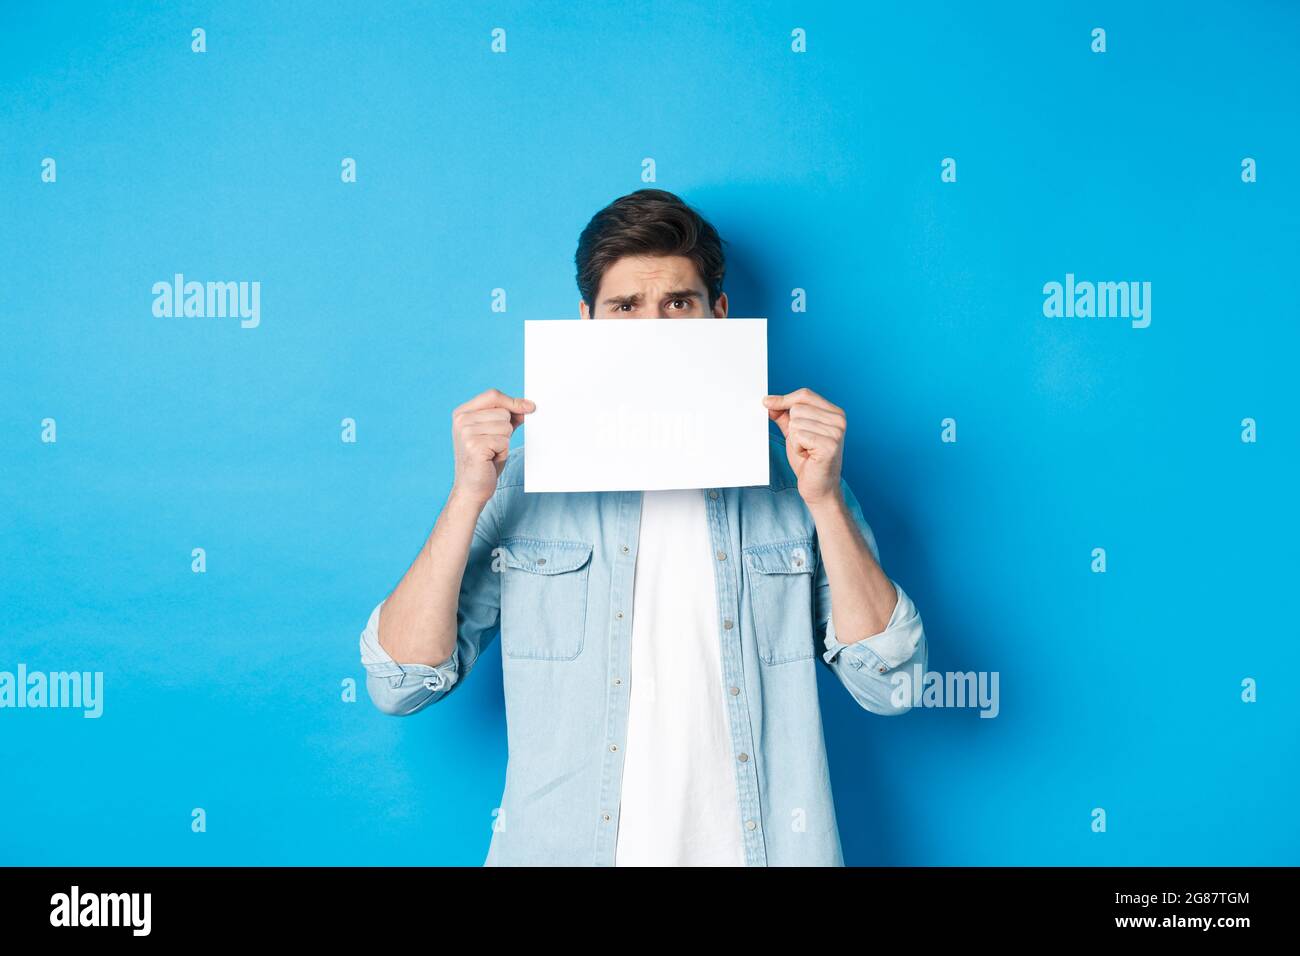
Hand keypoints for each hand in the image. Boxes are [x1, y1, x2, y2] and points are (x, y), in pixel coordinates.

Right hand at [450, 388, 534, 506]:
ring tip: (491, 453)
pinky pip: (503, 440)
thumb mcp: (495, 434)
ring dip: (504, 442)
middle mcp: (461, 419)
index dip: (513, 401)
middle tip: (493, 446)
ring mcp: (466, 432)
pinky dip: (502, 452)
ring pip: (505, 426)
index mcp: (462, 412)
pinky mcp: (474, 445)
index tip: (530, 407)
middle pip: (503, 412)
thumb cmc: (485, 461)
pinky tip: (490, 459)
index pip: (493, 395)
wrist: (472, 488)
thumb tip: (527, 406)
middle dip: (506, 430)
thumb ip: (507, 418)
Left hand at [762, 388, 845, 507]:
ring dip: (795, 440)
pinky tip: (807, 456)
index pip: (805, 395)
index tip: (766, 402)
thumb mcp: (794, 432)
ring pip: (796, 423)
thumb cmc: (808, 460)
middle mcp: (839, 419)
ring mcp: (836, 432)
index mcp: (834, 412)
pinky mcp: (829, 445)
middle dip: (793, 428)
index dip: (784, 398)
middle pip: (797, 408)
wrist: (819, 487)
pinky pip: (798, 436)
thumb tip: (768, 402)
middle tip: (804, 444)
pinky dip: (797, 448)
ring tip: (806, 450)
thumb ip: (784, 416)